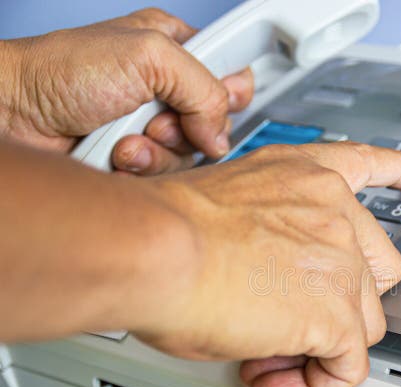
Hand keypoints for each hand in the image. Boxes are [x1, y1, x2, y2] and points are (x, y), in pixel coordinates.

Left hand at [0, 8, 252, 173]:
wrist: (13, 114)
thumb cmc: (62, 71)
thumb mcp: (148, 56)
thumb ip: (203, 87)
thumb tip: (220, 133)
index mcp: (173, 47)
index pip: (230, 74)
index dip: (229, 94)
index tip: (217, 104)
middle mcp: (165, 87)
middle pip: (214, 122)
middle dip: (187, 128)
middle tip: (157, 118)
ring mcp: (150, 124)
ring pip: (190, 154)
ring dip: (159, 152)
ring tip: (126, 138)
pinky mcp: (136, 156)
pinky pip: (164, 175)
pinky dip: (141, 169)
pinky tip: (116, 154)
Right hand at [138, 142, 400, 386]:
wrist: (152, 249)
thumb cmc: (160, 229)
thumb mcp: (224, 206)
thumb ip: (266, 234)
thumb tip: (261, 285)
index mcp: (304, 177)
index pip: (368, 165)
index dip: (399, 173)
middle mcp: (334, 213)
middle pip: (372, 270)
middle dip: (338, 302)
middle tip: (284, 322)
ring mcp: (342, 264)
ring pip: (361, 323)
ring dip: (320, 348)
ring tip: (264, 358)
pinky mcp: (336, 314)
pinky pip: (347, 366)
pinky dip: (316, 386)